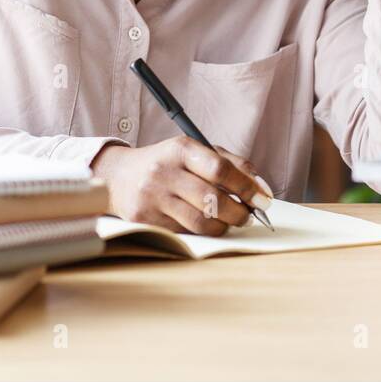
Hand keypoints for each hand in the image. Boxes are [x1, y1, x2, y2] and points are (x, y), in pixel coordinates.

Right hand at [91, 137, 273, 235]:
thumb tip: (260, 186)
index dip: (246, 186)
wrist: (118, 177)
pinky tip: (206, 224)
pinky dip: (201, 231)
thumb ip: (230, 163)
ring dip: (223, 226)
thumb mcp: (194, 152)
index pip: (220, 169)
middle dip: (239, 212)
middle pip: (212, 199)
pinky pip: (184, 232)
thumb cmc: (167, 164)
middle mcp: (164, 171)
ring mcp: (153, 196)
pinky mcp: (145, 218)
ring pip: (200, 221)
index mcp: (181, 149)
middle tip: (249, 216)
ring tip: (229, 222)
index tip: (262, 199)